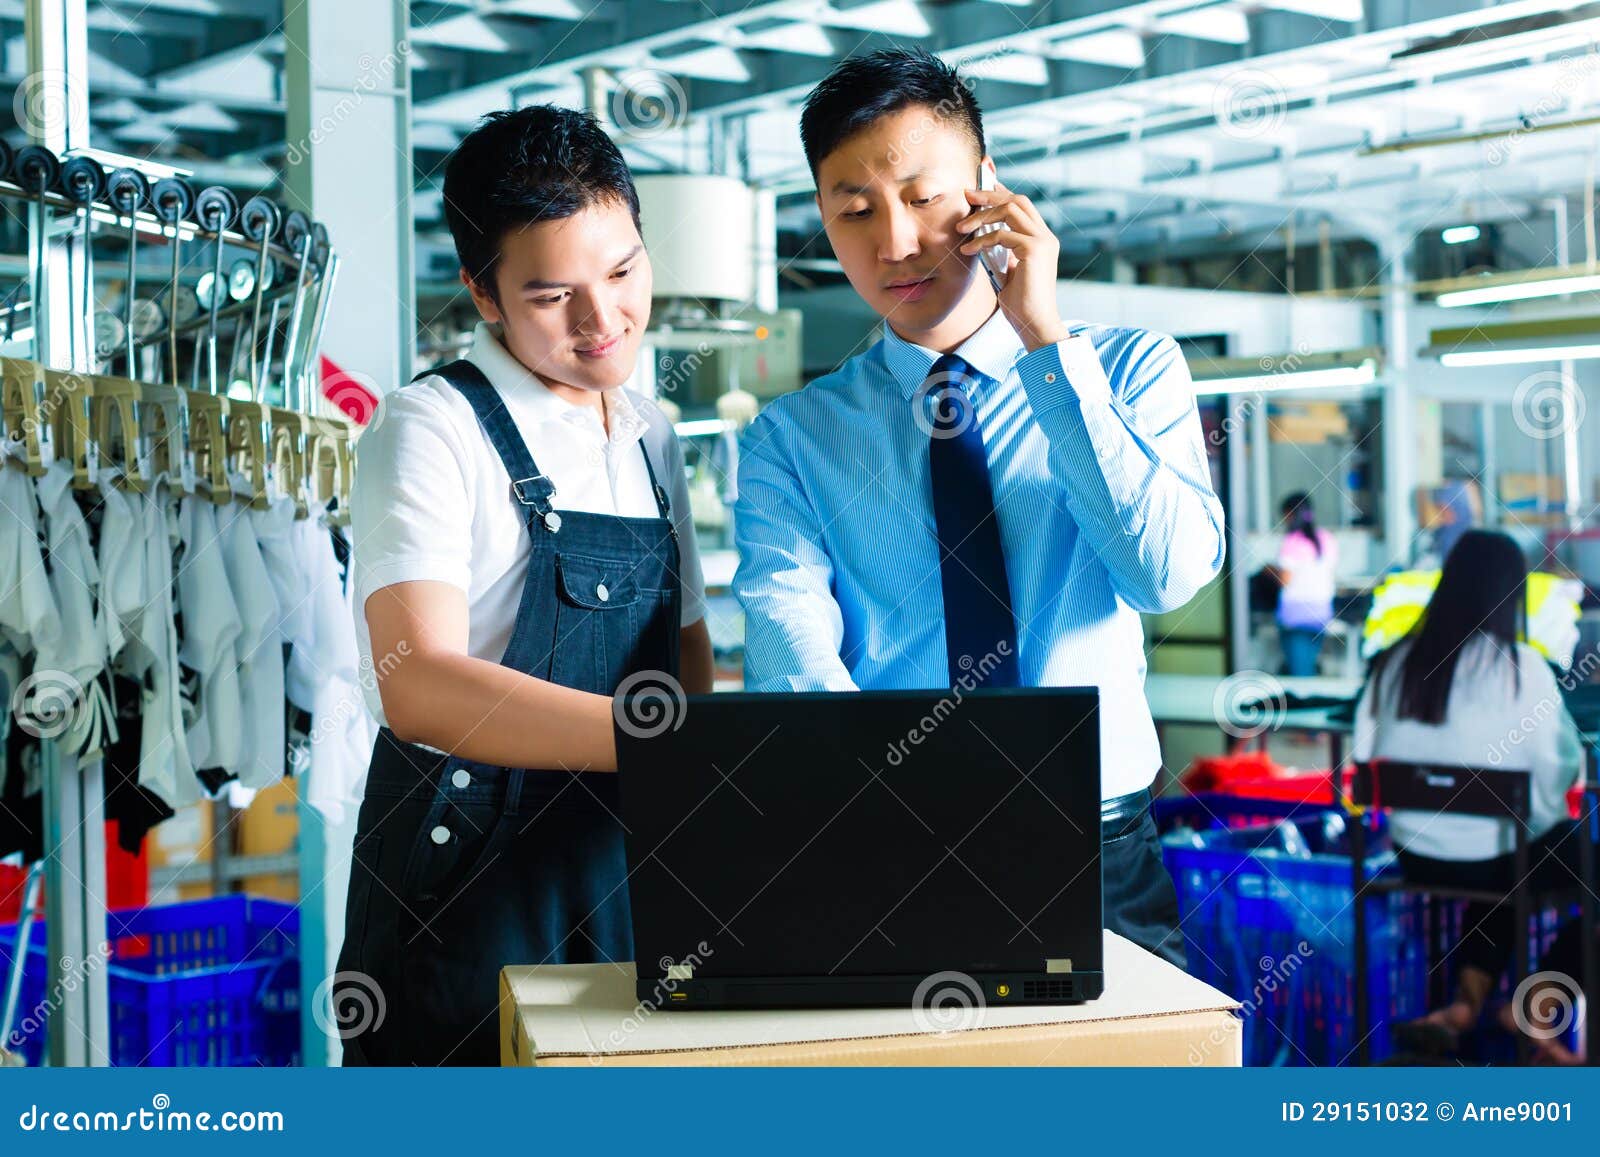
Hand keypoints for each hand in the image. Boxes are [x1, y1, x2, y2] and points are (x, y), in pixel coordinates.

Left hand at [956, 179, 1068, 351]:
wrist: (1034, 324)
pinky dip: (982, 240)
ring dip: (982, 215)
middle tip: (966, 194)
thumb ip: (1003, 253)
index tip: (980, 187)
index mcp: (1041, 240)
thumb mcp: (1009, 272)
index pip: (1022, 206)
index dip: (1001, 192)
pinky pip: (1003, 234)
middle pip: (1017, 200)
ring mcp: (1043, 241)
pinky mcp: (1035, 250)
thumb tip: (984, 238)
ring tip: (961, 227)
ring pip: (1010, 210)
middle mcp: (1045, 237)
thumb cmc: (1021, 304)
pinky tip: (968, 250)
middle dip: (990, 194)